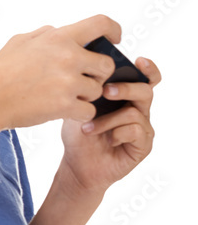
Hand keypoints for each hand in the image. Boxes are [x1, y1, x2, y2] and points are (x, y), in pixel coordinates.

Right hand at [0, 14, 120, 129]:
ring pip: (97, 90)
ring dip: (85, 96)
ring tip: (63, 98)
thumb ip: (45, 34)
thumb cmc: (0, 71)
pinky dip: (79, 114)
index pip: (101, 24)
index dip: (114, 31)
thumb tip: (61, 31)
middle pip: (106, 65)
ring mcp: (68, 82)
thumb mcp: (19, 41)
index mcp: (58, 37)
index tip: (114, 41)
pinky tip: (62, 111)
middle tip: (80, 81)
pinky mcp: (65, 106)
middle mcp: (68, 57)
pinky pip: (88, 110)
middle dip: (96, 74)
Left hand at [57, 57, 159, 195]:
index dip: (147, 69)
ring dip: (107, 120)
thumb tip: (91, 67)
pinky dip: (116, 133)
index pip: (145, 78)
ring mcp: (143, 127)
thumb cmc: (78, 133)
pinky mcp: (143, 145)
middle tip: (105, 92)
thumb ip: (87, 88)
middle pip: (144, 90)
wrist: (75, 163)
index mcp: (125, 97)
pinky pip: (135, 131)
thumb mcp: (78, 106)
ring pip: (134, 112)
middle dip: (124, 88)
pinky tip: (106, 140)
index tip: (138, 61)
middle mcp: (138, 109)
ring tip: (88, 128)